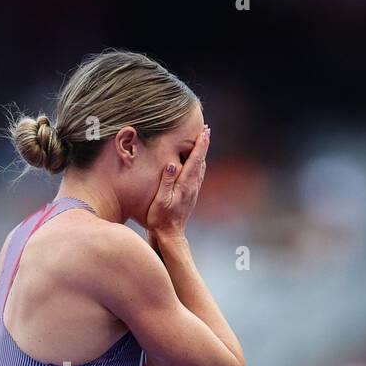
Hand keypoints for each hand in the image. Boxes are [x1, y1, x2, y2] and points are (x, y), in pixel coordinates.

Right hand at [145, 124, 209, 239]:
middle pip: (201, 160)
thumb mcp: (160, 200)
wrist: (170, 235)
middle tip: (206, 130)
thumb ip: (166, 181)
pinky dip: (198, 164)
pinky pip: (197, 175)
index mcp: (185, 184)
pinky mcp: (190, 195)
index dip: (200, 144)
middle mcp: (192, 186)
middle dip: (203, 144)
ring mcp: (193, 191)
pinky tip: (196, 163)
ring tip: (202, 142)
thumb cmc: (161, 218)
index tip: (204, 131)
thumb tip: (171, 164)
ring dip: (201, 153)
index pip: (195, 159)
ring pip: (200, 167)